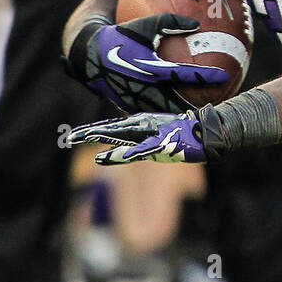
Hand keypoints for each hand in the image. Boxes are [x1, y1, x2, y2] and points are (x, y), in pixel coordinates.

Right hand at [64, 13, 227, 112]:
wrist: (87, 55)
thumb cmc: (120, 36)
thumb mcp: (145, 24)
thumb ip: (172, 21)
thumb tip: (197, 24)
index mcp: (151, 68)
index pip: (184, 73)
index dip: (205, 76)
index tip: (223, 76)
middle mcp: (144, 87)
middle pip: (178, 103)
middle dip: (196, 107)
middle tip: (216, 106)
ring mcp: (136, 100)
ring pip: (165, 112)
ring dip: (182, 114)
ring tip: (202, 115)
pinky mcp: (129, 106)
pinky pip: (152, 112)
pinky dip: (167, 114)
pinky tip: (179, 113)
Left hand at [66, 110, 207, 164]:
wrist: (211, 132)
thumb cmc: (191, 133)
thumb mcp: (166, 135)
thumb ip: (151, 139)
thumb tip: (139, 146)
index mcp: (146, 123)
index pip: (115, 126)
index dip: (96, 129)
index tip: (76, 134)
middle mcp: (146, 126)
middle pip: (113, 129)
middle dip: (92, 133)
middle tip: (70, 137)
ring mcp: (154, 134)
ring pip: (123, 137)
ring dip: (103, 139)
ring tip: (85, 142)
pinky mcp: (163, 144)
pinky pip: (142, 150)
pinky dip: (128, 153)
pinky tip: (114, 157)